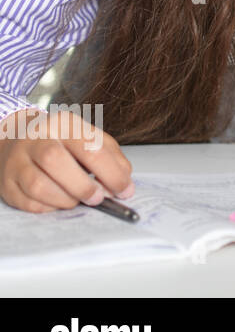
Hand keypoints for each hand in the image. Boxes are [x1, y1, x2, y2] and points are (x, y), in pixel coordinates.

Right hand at [0, 108, 133, 212]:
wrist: (17, 139)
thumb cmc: (62, 141)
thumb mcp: (91, 139)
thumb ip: (112, 159)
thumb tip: (125, 186)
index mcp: (62, 123)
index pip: (89, 147)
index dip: (111, 173)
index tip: (124, 190)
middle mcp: (35, 138)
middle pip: (55, 161)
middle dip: (83, 186)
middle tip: (98, 198)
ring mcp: (17, 161)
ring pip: (38, 185)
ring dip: (65, 199)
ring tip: (77, 200)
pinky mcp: (6, 183)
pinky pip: (27, 202)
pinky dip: (48, 208)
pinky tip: (58, 202)